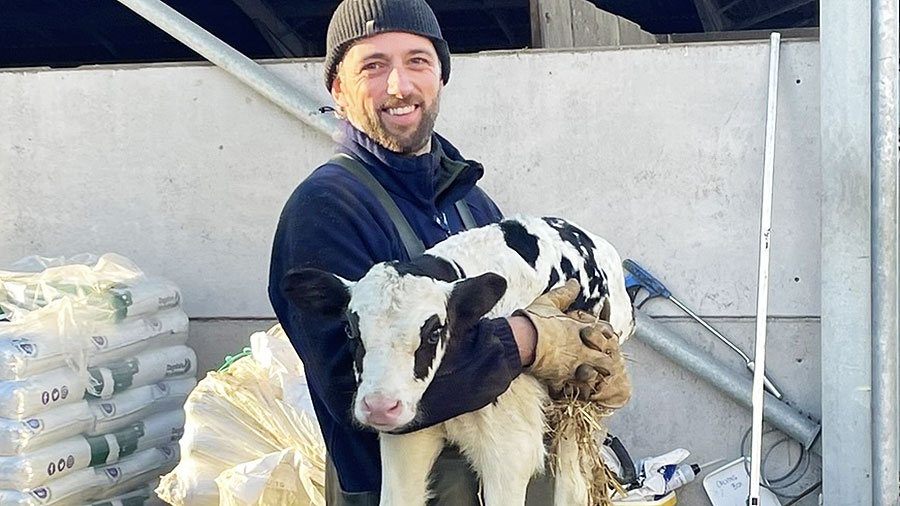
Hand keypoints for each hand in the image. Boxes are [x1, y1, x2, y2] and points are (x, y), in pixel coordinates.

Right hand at [515, 280, 626, 398]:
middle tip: (603, 363)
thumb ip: (565, 293)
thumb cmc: (534, 320)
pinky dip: (567, 390)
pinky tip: (565, 389)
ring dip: (592, 376)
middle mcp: (581, 348)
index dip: (607, 336)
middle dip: (605, 361)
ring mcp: (572, 364)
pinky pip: (568, 389)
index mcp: (580, 330)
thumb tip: (575, 282)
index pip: (605, 333)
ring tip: (587, 376)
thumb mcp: (550, 302)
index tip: (606, 337)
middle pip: (605, 359)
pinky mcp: (559, 377)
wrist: (520, 338)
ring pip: (593, 376)